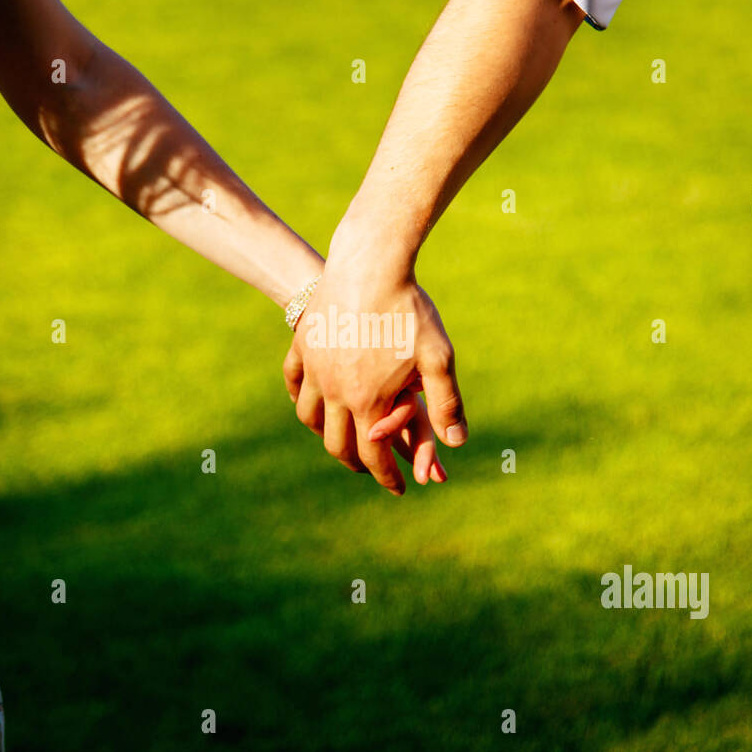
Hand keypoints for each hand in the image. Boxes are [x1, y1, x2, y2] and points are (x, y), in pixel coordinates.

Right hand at [283, 256, 466, 494]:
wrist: (369, 263)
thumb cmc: (408, 309)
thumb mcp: (438, 357)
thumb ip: (447, 403)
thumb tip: (458, 444)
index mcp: (368, 401)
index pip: (373, 456)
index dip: (387, 477)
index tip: (399, 488)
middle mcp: (334, 391)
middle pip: (337, 444)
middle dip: (356, 463)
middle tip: (372, 467)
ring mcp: (314, 368)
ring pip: (309, 417)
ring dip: (326, 434)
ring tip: (341, 437)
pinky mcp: (302, 344)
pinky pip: (293, 381)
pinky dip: (302, 397)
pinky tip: (313, 399)